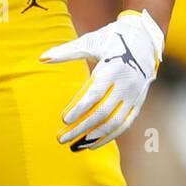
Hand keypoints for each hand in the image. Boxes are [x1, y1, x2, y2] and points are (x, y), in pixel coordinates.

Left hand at [40, 9, 163, 150]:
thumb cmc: (110, 40)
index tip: (64, 120)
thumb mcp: (89, 42)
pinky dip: (110, 136)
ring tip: (75, 145)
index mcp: (113, 68)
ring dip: (94, 136)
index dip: (79, 108)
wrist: (143, 40)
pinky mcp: (138, 102)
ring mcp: (134, 95)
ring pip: (115, 122)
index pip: (95, 94)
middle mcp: (126, 84)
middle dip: (82, 128)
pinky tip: (92, 144)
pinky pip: (125, 124)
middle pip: (103, 112)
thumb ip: (66, 52)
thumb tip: (42, 58)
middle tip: (62, 138)